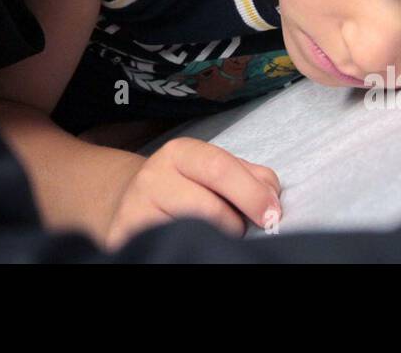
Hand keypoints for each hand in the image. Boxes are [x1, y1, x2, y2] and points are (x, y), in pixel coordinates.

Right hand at [104, 137, 281, 250]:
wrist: (131, 202)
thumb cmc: (184, 188)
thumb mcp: (211, 170)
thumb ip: (246, 175)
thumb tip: (271, 195)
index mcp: (180, 153)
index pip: (220, 168)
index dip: (252, 193)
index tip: (273, 214)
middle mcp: (154, 176)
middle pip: (209, 205)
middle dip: (238, 222)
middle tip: (252, 229)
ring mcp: (137, 208)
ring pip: (193, 231)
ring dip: (218, 238)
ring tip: (218, 234)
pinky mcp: (127, 235)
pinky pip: (172, 245)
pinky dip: (193, 246)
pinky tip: (196, 243)